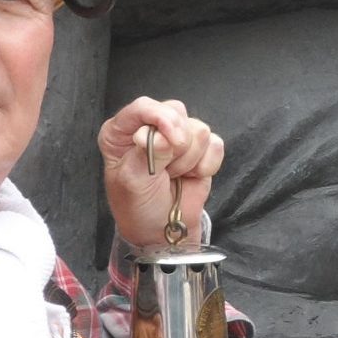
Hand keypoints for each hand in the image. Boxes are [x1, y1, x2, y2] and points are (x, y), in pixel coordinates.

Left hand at [98, 97, 224, 252]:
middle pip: (175, 113)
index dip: (160, 119)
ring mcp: (177, 136)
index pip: (143, 107)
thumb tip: (163, 136)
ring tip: (174, 176)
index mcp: (122, 131)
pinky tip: (190, 177)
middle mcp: (149, 127)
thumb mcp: (133, 182)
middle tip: (164, 171)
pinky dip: (205, 166)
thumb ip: (147, 154)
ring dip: (188, 161)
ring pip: (198, 130)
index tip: (172, 140)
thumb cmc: (138, 207)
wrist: (162, 231)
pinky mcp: (201, 148)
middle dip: (176, 146)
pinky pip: (215, 145)